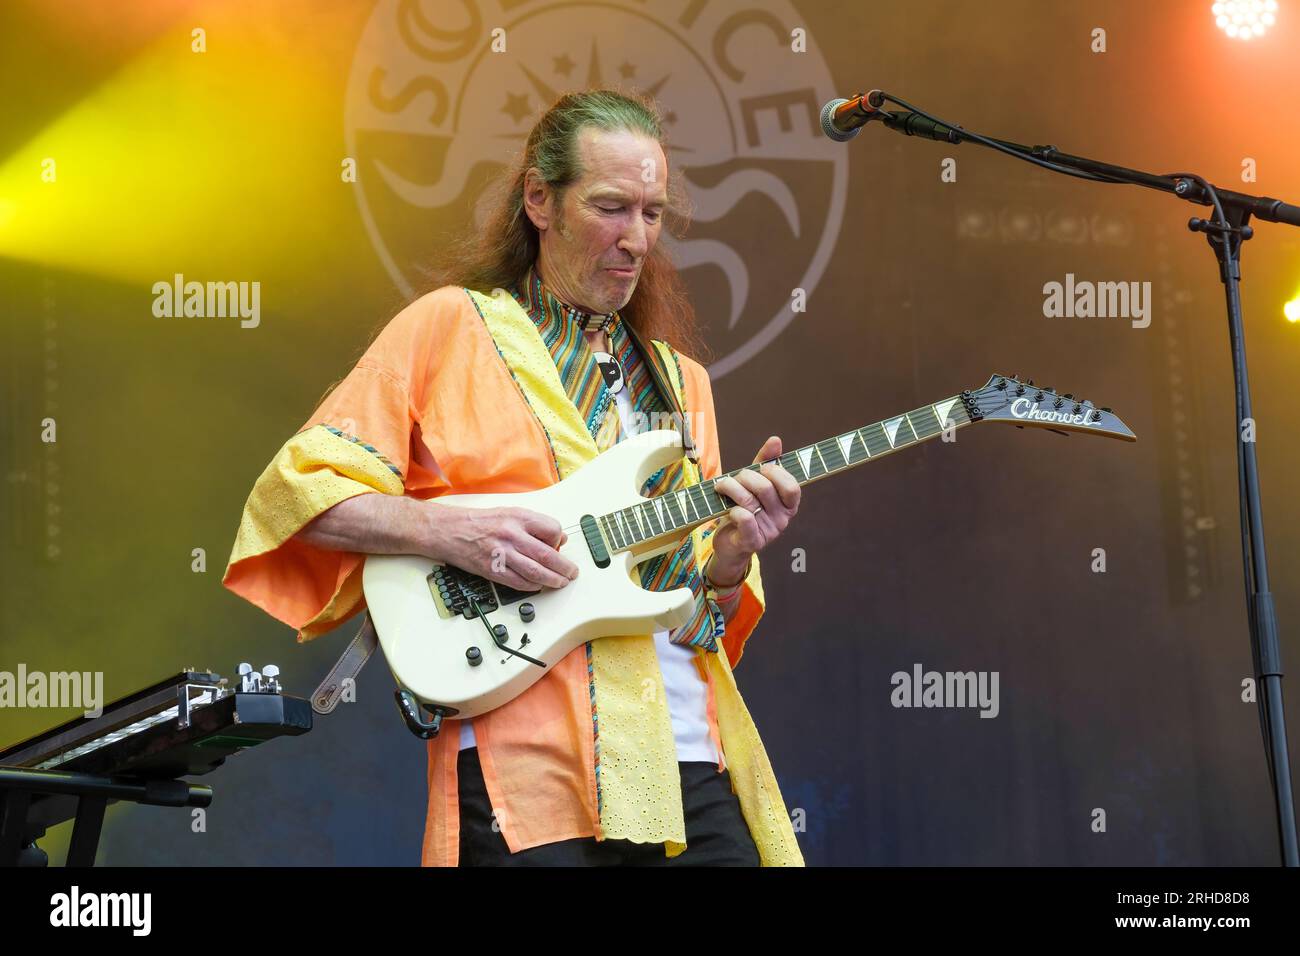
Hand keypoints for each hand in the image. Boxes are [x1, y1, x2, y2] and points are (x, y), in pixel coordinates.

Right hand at [423, 502, 578, 591]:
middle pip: (548, 555)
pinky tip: (538, 586)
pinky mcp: (492, 570)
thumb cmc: (478, 522)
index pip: (552, 529)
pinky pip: (519, 582)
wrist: (448, 530)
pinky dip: (532, 586)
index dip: (559, 540)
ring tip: (560, 582)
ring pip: (536, 572)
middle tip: (571, 573)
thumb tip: (557, 538)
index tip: (560, 546)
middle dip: (565, 568)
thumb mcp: (509, 513)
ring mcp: (502, 553)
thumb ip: (533, 524)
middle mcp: (512, 534)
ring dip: (553, 580)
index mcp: (518, 517)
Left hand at [708, 436, 799, 585]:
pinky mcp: (752, 541)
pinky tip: (728, 509)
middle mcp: (782, 519)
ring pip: (749, 500)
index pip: (792, 486)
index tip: (760, 468)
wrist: (729, 544)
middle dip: (744, 477)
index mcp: (788, 505)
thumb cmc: (743, 509)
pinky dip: (733, 510)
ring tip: (721, 487)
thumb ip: (766, 462)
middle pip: (765, 488)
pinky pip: (744, 519)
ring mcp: (769, 532)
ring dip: (730, 488)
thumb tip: (776, 440)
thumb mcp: (754, 485)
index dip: (775, 472)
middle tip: (732, 479)